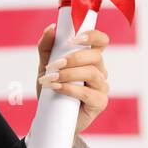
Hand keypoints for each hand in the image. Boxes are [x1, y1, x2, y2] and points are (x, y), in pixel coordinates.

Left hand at [36, 24, 110, 142]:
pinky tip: (56, 88)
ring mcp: (101, 87)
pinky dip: (69, 89)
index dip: (92, 36)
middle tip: (53, 65)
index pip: (101, 41)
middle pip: (95, 57)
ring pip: (91, 73)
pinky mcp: (100, 103)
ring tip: (50, 79)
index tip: (73, 39)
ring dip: (67, 74)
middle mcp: (99, 71)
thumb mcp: (45, 67)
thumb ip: (47, 48)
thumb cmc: (52, 91)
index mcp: (90, 59)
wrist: (51, 119)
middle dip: (72, 59)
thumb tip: (51, 28)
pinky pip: (88, 93)